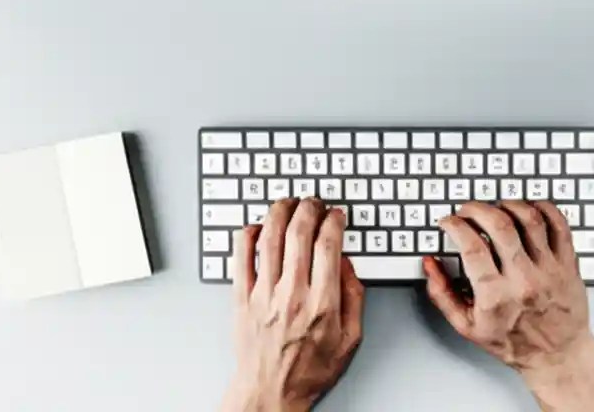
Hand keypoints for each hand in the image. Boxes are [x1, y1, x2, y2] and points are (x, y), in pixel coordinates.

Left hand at [223, 198, 364, 411]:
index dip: (334, 221)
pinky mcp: (241, 299)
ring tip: (288, 203)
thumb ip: (353, 297)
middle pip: (298, 233)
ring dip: (279, 212)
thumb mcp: (350, 339)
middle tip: (314, 202)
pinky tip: (256, 226)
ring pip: (269, 238)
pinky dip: (247, 236)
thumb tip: (346, 263)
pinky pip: (240, 258)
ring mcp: (263, 295)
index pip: (328, 245)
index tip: (336, 215)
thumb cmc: (309, 370)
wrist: (271, 394)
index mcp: (322, 303)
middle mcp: (292, 295)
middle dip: (309, 208)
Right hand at [423, 201, 593, 411]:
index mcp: (495, 296)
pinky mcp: (567, 265)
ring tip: (496, 207)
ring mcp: (548, 270)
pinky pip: (560, 225)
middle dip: (477, 208)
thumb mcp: (467, 326)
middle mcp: (523, 280)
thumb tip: (430, 264)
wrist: (557, 357)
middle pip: (500, 226)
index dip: (455, 226)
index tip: (448, 222)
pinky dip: (544, 208)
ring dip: (508, 204)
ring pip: (529, 220)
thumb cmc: (513, 342)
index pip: (472, 247)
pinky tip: (530, 207)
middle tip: (468, 209)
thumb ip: (442, 294)